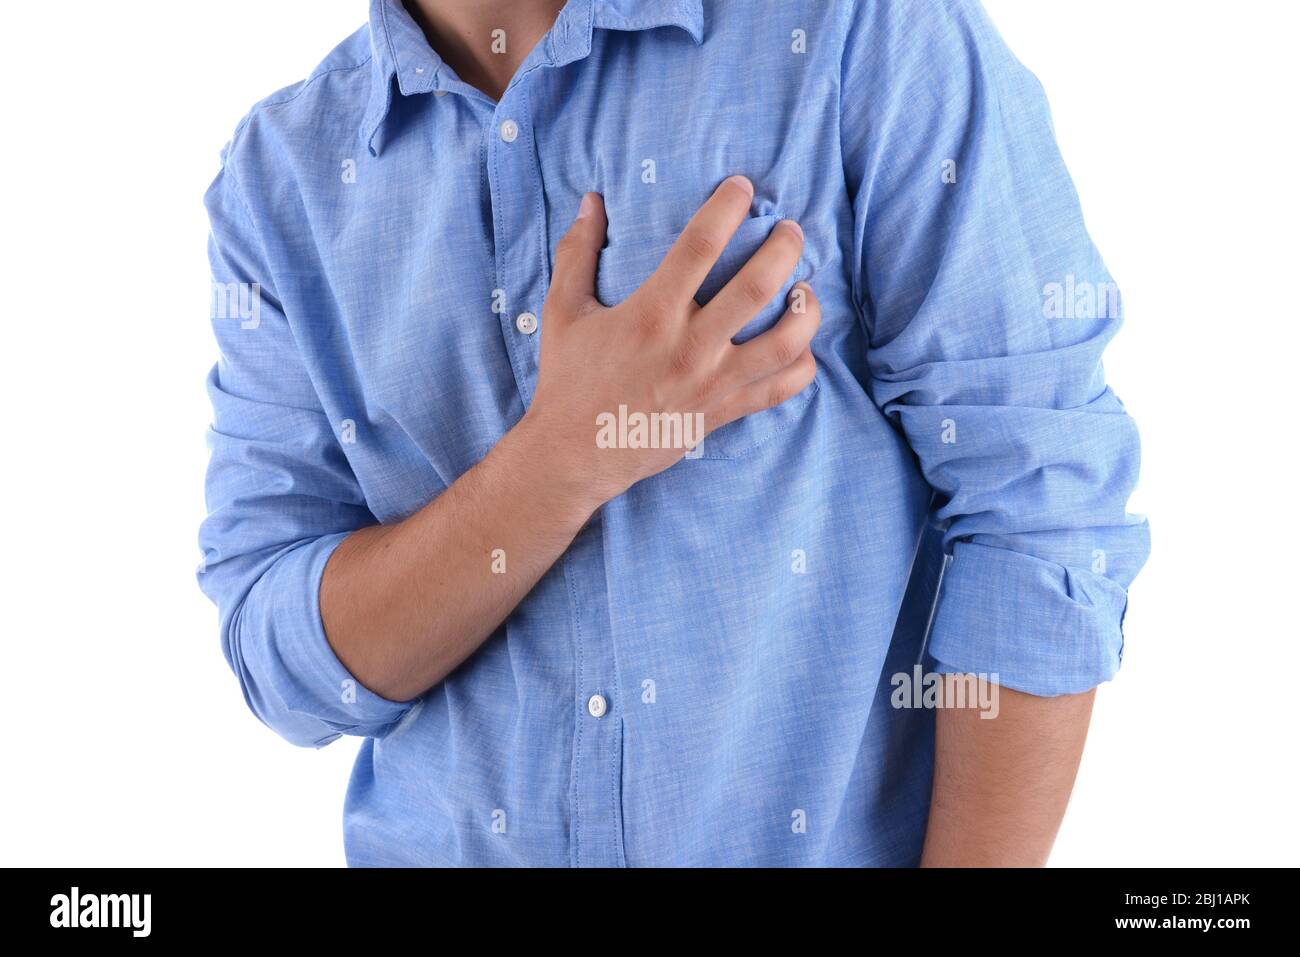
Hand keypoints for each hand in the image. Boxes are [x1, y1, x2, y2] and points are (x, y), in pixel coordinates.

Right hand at [522, 176, 819, 504]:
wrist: (574, 455)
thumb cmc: (567, 380)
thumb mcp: (562, 312)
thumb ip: (577, 253)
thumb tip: (591, 201)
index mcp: (651, 314)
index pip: (700, 245)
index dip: (728, 207)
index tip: (743, 188)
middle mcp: (689, 346)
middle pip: (757, 286)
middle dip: (784, 248)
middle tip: (792, 230)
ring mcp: (712, 382)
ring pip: (784, 341)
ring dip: (806, 308)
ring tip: (806, 288)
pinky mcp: (723, 412)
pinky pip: (780, 388)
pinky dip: (802, 364)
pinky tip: (800, 344)